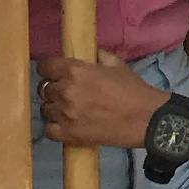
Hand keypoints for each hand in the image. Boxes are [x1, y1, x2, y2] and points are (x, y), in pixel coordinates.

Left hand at [37, 52, 161, 148]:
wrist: (144, 119)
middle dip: (54, 88)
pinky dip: (55, 127)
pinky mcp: (68, 135)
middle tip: (68, 93)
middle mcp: (65, 91)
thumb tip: (89, 53)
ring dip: (55, 108)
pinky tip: (66, 124)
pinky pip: (49, 129)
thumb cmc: (132, 90)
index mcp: (75, 71)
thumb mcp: (116, 64)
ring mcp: (65, 114)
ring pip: (45, 109)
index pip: (45, 67)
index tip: (54, 73)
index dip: (49, 69)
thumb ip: (98, 56)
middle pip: (44, 88)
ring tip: (69, 110)